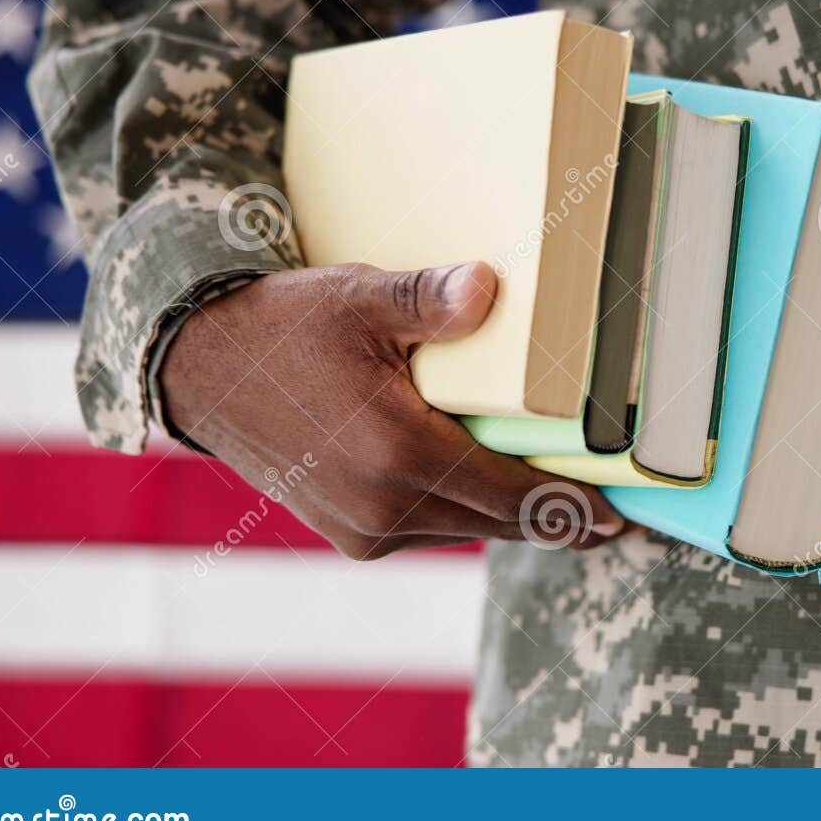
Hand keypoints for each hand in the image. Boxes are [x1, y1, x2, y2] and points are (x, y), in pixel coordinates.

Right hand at [160, 262, 625, 559]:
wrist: (203, 372)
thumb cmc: (285, 329)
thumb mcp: (360, 300)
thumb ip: (430, 299)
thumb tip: (488, 286)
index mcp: (400, 454)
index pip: (515, 496)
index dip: (572, 508)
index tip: (618, 518)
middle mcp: (385, 506)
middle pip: (500, 521)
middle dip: (554, 519)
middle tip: (604, 516)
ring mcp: (364, 529)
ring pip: (467, 528)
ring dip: (507, 514)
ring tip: (552, 497)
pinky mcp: (349, 535)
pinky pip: (429, 530)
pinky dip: (463, 512)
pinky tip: (483, 487)